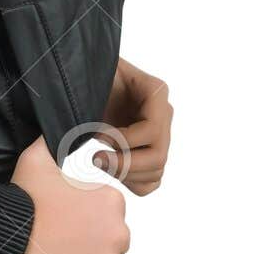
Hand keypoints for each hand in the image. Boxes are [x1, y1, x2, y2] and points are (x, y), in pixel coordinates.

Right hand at [5, 135, 129, 253]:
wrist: (2, 239)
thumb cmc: (19, 197)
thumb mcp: (36, 158)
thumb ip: (53, 138)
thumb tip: (56, 121)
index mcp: (110, 200)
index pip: (112, 213)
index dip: (90, 216)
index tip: (66, 218)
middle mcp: (117, 231)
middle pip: (115, 242)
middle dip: (94, 242)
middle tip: (62, 241)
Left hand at [93, 58, 172, 195]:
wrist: (89, 78)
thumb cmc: (93, 72)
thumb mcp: (98, 75)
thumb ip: (101, 90)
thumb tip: (100, 125)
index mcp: (156, 91)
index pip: (152, 129)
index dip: (124, 139)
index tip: (97, 134)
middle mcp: (164, 114)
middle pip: (158, 156)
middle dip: (124, 163)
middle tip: (95, 158)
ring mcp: (160, 135)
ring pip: (156, 171)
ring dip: (125, 173)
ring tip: (99, 159)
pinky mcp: (150, 151)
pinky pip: (151, 180)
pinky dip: (131, 181)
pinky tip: (110, 167)